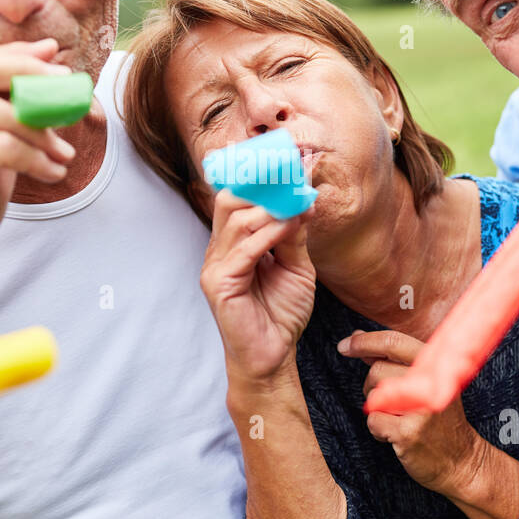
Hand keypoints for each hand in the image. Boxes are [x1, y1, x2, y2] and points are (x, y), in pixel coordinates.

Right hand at [0, 40, 77, 311]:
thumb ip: (2, 120)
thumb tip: (44, 77)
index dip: (12, 55)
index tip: (51, 53)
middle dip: (28, 75)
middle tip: (68, 89)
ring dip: (42, 132)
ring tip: (62, 156)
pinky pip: (3, 147)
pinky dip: (37, 158)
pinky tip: (53, 174)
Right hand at [199, 190, 316, 386]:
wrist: (273, 356)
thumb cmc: (282, 313)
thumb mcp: (297, 265)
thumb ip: (295, 234)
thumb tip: (304, 198)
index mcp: (233, 242)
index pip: (237, 197)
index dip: (257, 177)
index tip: (287, 161)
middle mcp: (219, 250)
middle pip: (229, 200)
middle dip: (261, 185)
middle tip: (291, 176)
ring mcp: (215, 266)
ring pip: (235, 220)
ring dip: (270, 208)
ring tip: (297, 205)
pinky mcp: (218, 284)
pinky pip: (243, 250)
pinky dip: (268, 234)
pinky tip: (288, 227)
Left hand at [350, 329, 486, 498]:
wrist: (463, 461)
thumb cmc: (439, 419)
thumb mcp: (425, 382)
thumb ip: (391, 358)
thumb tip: (356, 336)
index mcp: (435, 365)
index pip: (393, 342)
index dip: (364, 342)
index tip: (344, 346)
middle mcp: (430, 383)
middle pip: (376, 371)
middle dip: (372, 388)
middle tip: (390, 404)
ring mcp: (420, 408)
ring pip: (373, 396)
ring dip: (378, 410)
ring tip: (399, 420)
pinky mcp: (408, 432)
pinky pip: (373, 421)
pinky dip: (378, 430)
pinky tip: (397, 436)